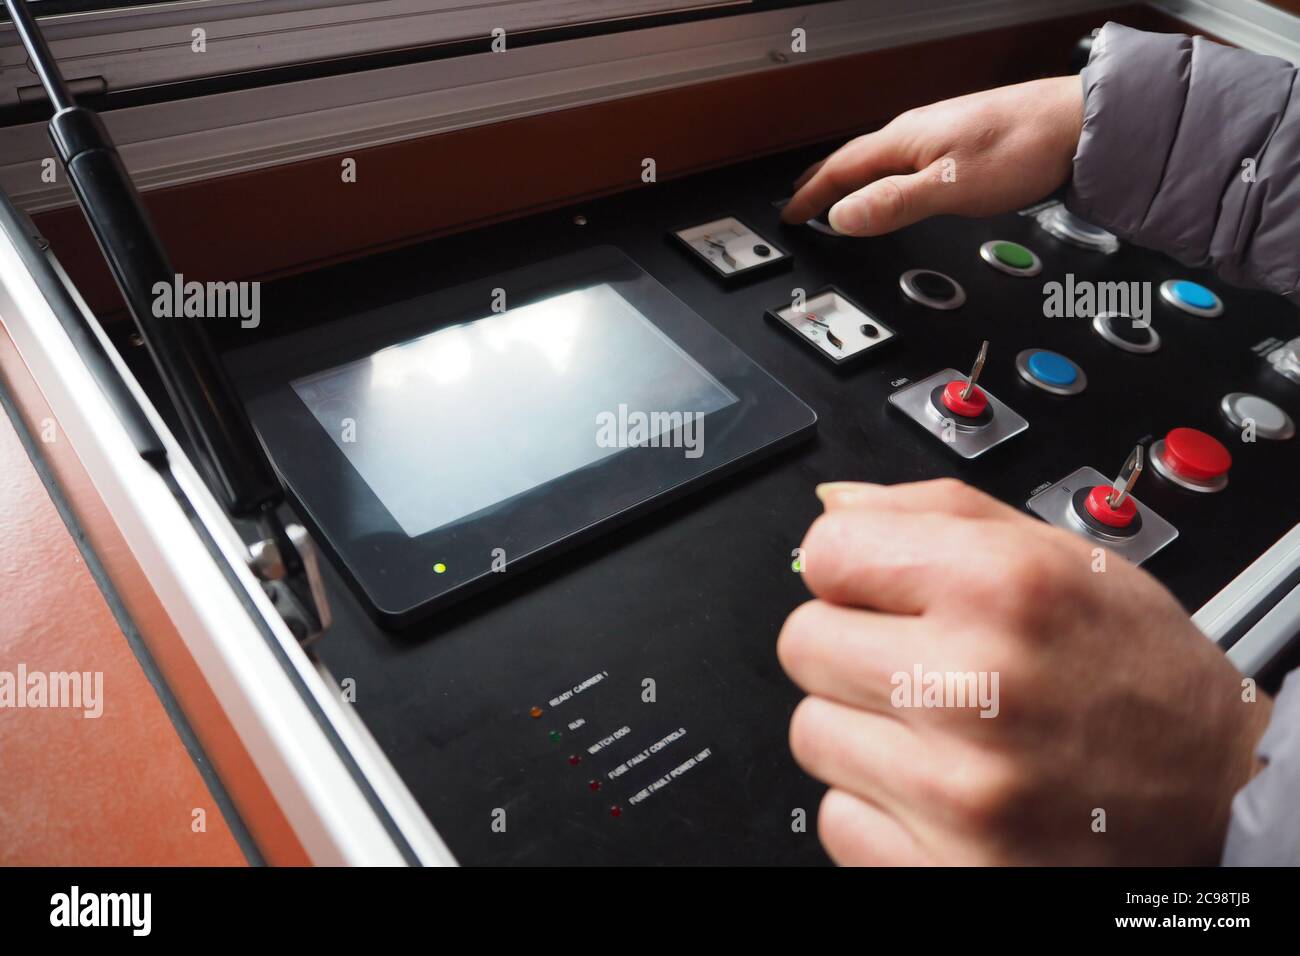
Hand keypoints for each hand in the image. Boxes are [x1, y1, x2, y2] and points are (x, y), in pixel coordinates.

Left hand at [778, 479, 1271, 864]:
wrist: (1219, 802)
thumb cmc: (1141, 677)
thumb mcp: (1062, 559)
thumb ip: (937, 515)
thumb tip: (834, 506)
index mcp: (1002, 590)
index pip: (825, 554)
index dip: (849, 568)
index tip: (878, 588)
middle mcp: (976, 688)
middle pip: (802, 643)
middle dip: (850, 648)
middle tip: (917, 665)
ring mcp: (958, 791)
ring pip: (811, 733)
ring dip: (861, 731)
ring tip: (939, 733)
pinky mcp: (942, 868)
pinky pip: (837, 818)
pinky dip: (876, 807)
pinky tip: (941, 792)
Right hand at [780, 76, 1084, 235]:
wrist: (1078, 123)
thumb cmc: (1023, 147)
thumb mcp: (951, 187)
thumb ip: (894, 204)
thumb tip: (843, 217)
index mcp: (905, 141)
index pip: (841, 170)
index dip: (811, 195)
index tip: (791, 214)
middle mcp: (916, 130)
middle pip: (854, 158)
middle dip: (822, 181)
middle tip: (800, 199)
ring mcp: (938, 131)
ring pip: (879, 157)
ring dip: (851, 177)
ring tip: (837, 192)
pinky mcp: (960, 138)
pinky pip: (904, 156)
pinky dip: (883, 173)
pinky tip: (896, 180)